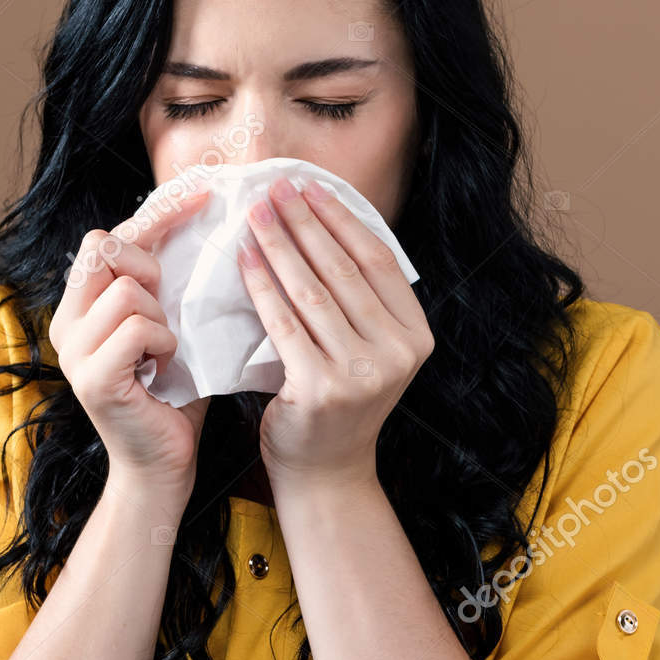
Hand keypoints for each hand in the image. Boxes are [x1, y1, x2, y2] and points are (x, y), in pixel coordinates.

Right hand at [48, 189, 213, 487]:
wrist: (164, 464)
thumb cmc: (175, 394)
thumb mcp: (170, 323)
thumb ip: (164, 282)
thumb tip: (197, 216)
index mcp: (81, 306)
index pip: (109, 235)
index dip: (157, 211)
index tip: (203, 194)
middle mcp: (67, 323)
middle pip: (105, 247)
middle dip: (149, 266)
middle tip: (166, 308)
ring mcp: (73, 350)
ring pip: (127, 289)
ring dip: (162, 316)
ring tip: (164, 351)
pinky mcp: (90, 377)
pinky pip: (137, 327)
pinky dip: (164, 343)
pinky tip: (164, 368)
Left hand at [235, 176, 433, 489]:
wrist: (325, 472)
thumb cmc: (337, 402)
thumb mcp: (367, 351)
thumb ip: (360, 302)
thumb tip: (323, 223)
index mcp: (415, 336)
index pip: (378, 260)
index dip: (342, 218)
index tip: (311, 187)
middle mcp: (397, 353)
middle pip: (343, 270)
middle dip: (305, 222)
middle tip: (274, 188)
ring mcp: (361, 373)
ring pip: (312, 291)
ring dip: (279, 245)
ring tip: (255, 215)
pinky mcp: (320, 388)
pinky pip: (283, 322)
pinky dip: (261, 285)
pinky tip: (244, 258)